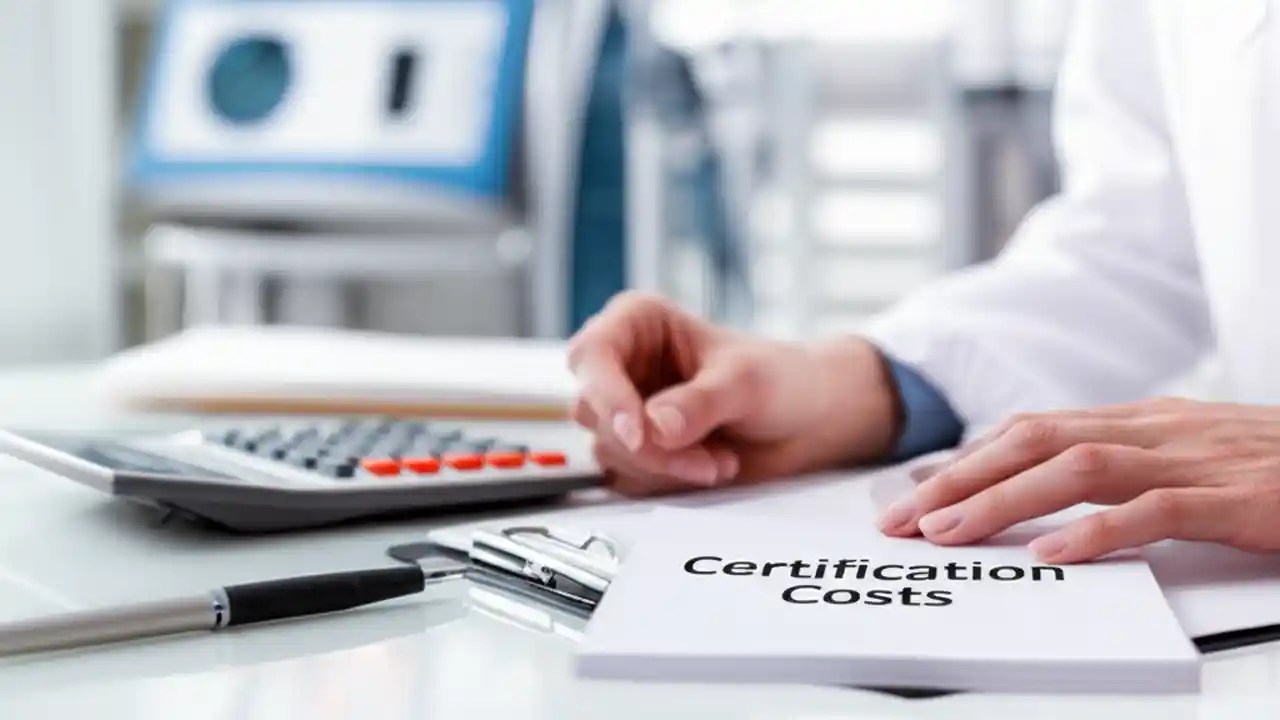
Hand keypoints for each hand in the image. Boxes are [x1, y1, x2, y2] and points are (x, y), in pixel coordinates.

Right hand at [567, 292, 899, 495]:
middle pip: (593, 410)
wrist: (807, 422)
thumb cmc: (781, 379)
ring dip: (665, 465)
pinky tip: (709, 466)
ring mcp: (626, 410)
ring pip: (609, 449)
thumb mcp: (746, 382)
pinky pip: (626, 476)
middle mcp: (624, 364)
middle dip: (647, 444)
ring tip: (718, 458)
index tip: (639, 432)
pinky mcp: (636, 450)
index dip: (607, 394)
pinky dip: (668, 480)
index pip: (592, 355)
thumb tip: (655, 426)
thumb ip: (700, 402)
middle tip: (703, 457)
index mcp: (639, 322)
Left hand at [877, 397, 1279, 562]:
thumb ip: (1126, 465)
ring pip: (1079, 468)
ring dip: (1004, 501)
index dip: (969, 459)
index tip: (917, 492)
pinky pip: (1155, 510)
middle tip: (903, 518)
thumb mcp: (1191, 455)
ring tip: (950, 532)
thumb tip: (1050, 491)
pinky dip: (1098, 531)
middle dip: (961, 479)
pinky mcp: (1237, 497)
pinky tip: (1053, 554)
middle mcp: (1158, 429)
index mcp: (1144, 420)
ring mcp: (1196, 459)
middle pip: (1037, 440)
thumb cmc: (1278, 467)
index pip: (1034, 429)